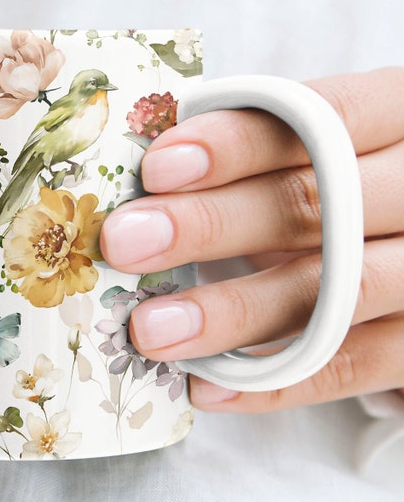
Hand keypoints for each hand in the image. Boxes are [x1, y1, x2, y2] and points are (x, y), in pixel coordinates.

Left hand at [101, 68, 403, 411]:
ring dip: (235, 313)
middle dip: (213, 224)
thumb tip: (144, 188)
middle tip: (126, 243)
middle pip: (322, 204)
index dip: (237, 144)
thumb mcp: (320, 150)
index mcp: (400, 116)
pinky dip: (280, 382)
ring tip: (151, 330)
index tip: (156, 168)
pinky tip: (207, 385)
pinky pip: (358, 366)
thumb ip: (256, 156)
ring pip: (341, 292)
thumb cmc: (348, 184)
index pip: (323, 117)